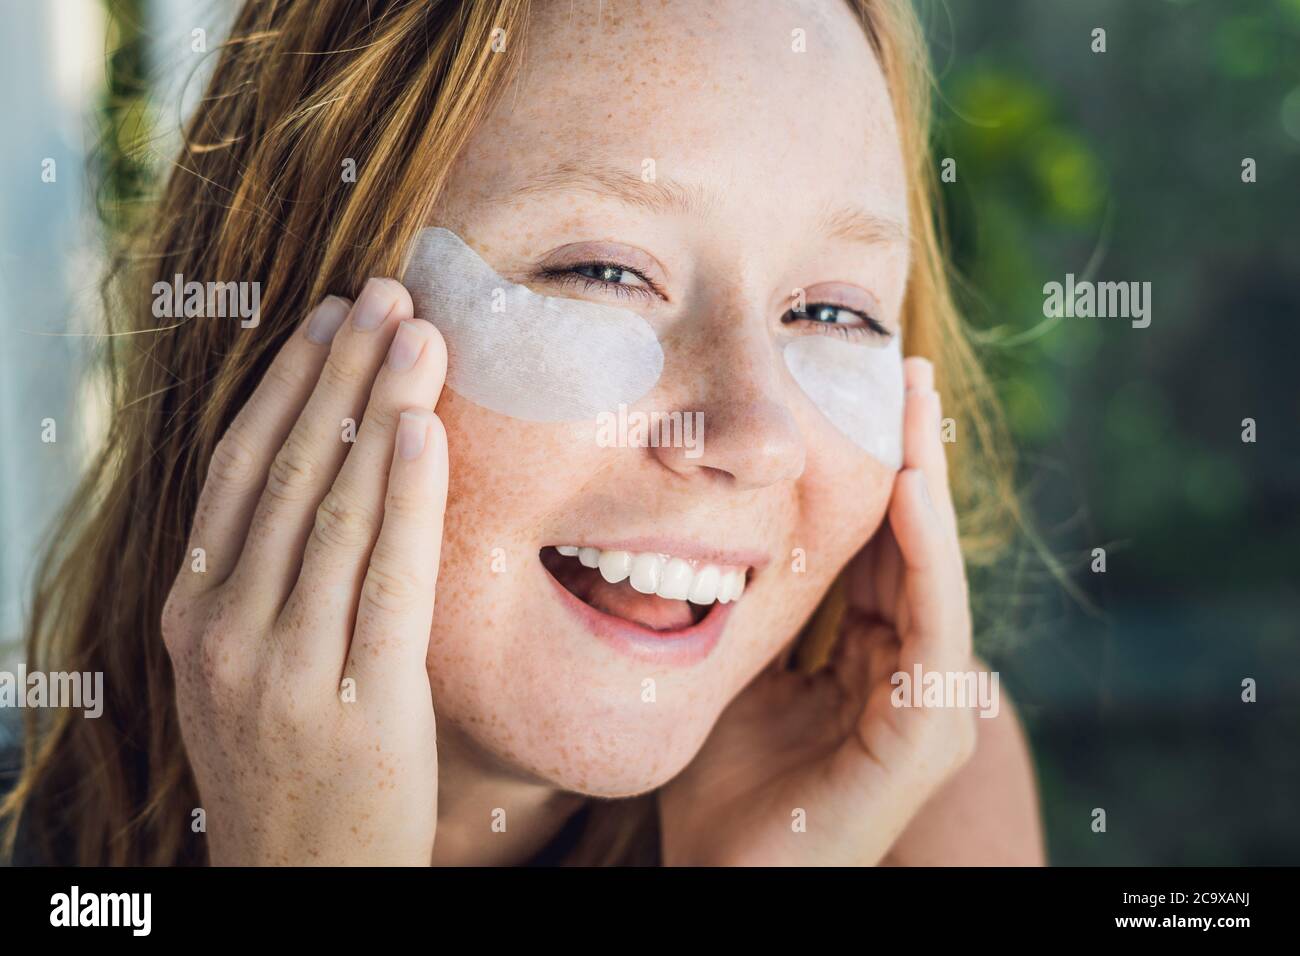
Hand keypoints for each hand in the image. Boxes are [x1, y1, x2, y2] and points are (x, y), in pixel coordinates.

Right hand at [161, 281, 448, 864]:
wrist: (306, 879)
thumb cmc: (289, 763)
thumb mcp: (247, 668)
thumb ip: (267, 580)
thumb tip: (326, 473)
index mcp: (193, 613)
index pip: (240, 470)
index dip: (286, 385)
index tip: (327, 319)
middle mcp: (226, 630)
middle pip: (288, 471)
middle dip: (340, 373)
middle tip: (384, 294)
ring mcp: (285, 667)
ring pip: (334, 509)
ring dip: (378, 409)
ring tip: (416, 334)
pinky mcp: (357, 701)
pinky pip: (385, 578)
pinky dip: (403, 496)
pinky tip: (422, 430)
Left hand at [659, 357, 975, 865]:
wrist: (724, 881)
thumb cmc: (720, 788)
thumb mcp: (732, 671)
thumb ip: (750, 608)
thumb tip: (716, 527)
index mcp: (866, 659)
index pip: (880, 549)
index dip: (876, 472)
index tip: (862, 392)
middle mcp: (906, 675)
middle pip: (916, 548)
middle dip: (911, 456)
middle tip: (904, 370)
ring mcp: (923, 708)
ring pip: (933, 574)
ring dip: (926, 486)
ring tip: (913, 405)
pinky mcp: (922, 738)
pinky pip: (930, 628)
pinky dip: (924, 557)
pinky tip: (907, 490)